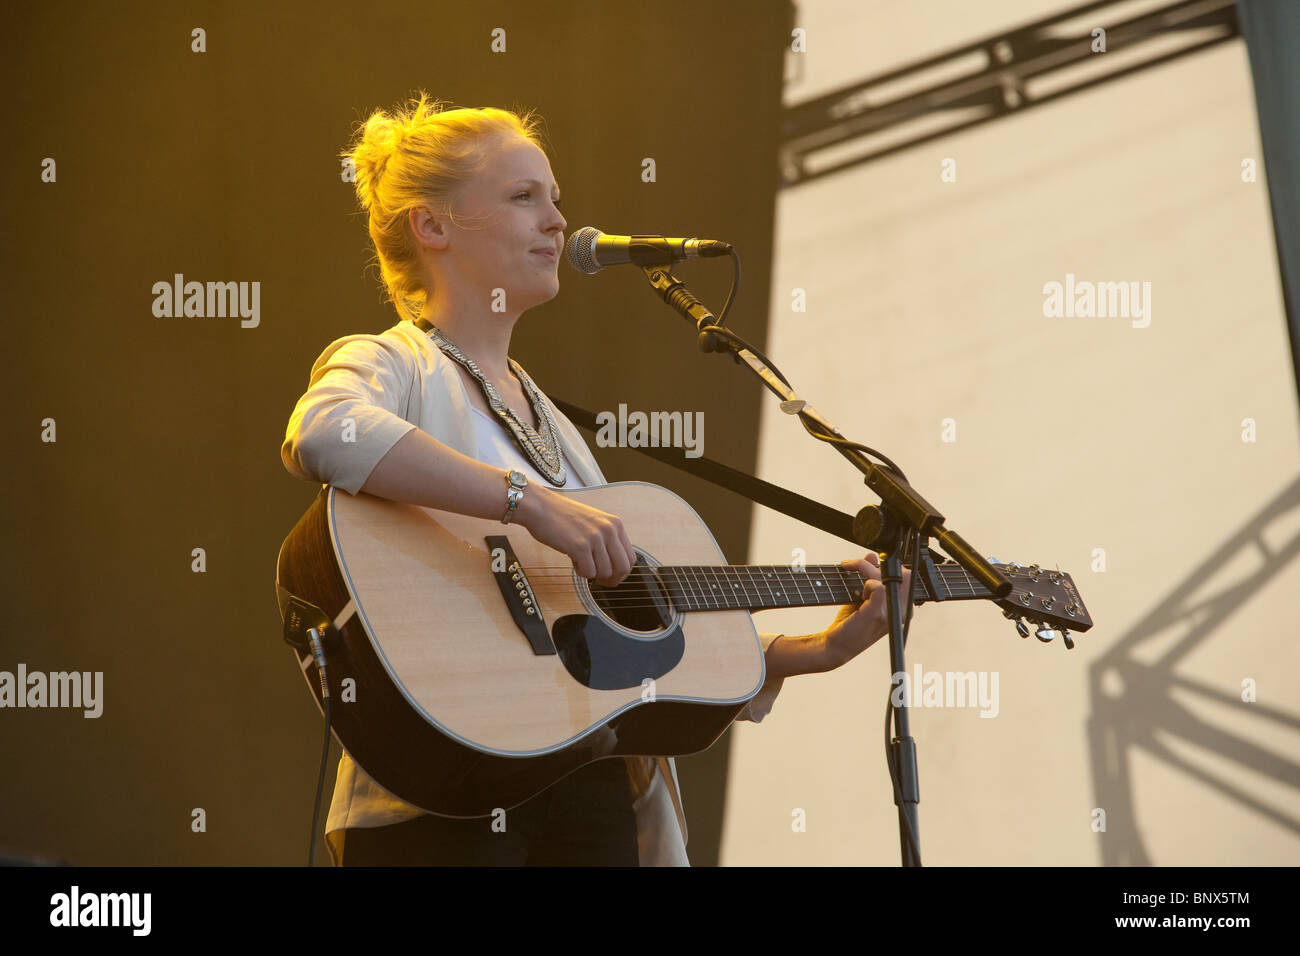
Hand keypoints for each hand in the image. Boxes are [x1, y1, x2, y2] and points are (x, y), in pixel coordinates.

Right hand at [516, 485, 635, 586]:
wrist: (541, 507)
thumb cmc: (563, 516)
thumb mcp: (594, 523)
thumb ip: (607, 540)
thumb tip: (614, 567)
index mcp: (615, 524)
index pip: (630, 557)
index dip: (622, 572)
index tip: (612, 576)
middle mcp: (608, 530)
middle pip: (622, 568)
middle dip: (612, 579)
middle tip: (600, 580)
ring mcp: (595, 538)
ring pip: (604, 572)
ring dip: (592, 573)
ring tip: (580, 562)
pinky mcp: (579, 546)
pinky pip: (588, 572)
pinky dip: (581, 572)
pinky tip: (573, 561)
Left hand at [820, 552, 911, 668]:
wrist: (835, 647)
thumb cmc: (849, 624)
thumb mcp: (863, 597)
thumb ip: (871, 576)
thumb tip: (873, 556)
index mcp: (902, 609)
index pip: (908, 578)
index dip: (891, 567)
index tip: (871, 565)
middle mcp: (902, 613)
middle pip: (904, 574)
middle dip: (879, 565)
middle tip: (857, 567)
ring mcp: (891, 613)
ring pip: (887, 576)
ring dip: (866, 570)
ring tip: (852, 577)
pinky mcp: (877, 613)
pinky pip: (878, 585)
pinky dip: (866, 584)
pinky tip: (858, 595)